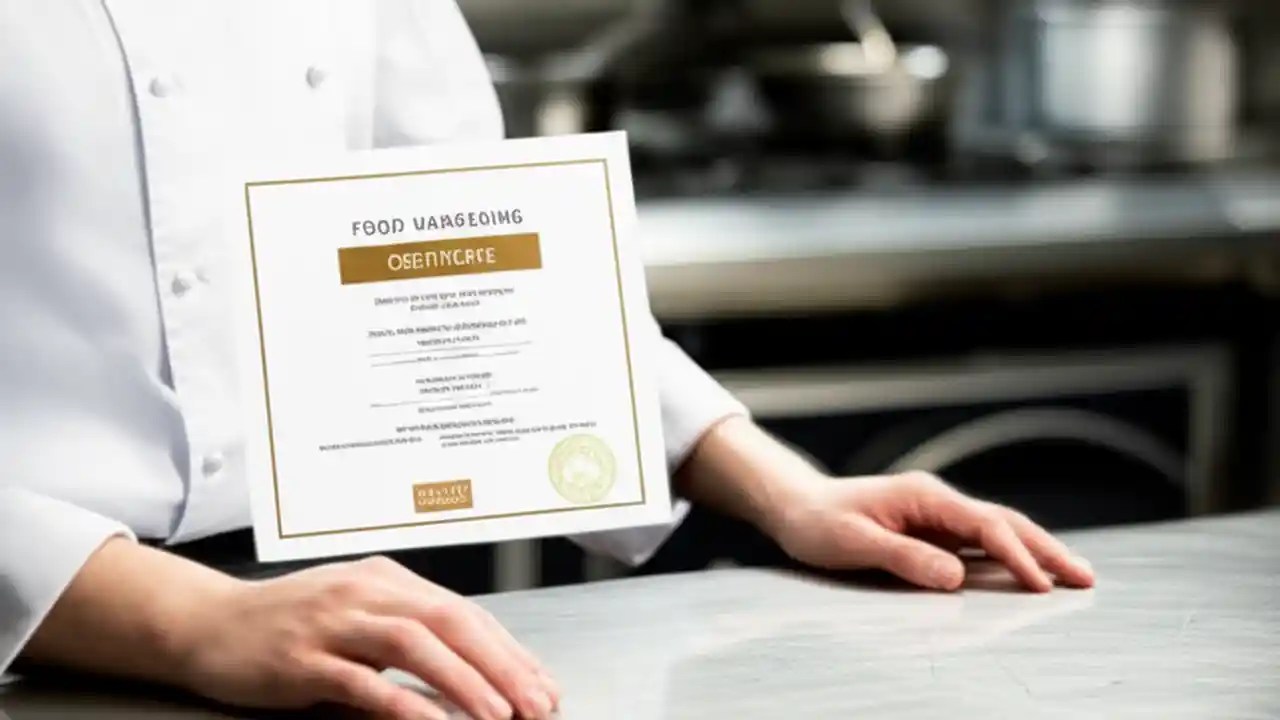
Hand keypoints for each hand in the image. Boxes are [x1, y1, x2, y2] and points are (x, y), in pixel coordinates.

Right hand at [178, 555, 558, 719]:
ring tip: (497, 714)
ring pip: (415, 643)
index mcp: (387, 578)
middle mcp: (365, 590)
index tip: (541, 684)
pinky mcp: (302, 657)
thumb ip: (408, 634)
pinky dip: (402, 702)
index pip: (463, 612)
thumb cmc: (287, 624)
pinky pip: (362, 680)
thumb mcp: (356, 615)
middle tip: (536, 703)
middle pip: (450, 622)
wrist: (206, 623)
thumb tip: (474, 672)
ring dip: (463, 680)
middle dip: (501, 665)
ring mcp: (333, 620)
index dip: (508, 650)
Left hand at [768, 471, 1095, 592]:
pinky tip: (1029, 574)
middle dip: (1046, 549)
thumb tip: (955, 577)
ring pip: (997, 533)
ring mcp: (937, 517)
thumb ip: (904, 558)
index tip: (1041, 583)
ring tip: (1073, 576)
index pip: (984, 524)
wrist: (796, 507)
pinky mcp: (932, 533)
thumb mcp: (854, 542)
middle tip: (1086, 577)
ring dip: (1035, 553)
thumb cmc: (819, 522)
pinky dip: (1009, 558)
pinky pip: (979, 546)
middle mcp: (937, 502)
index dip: (1016, 554)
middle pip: (1004, 523)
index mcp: (924, 496)